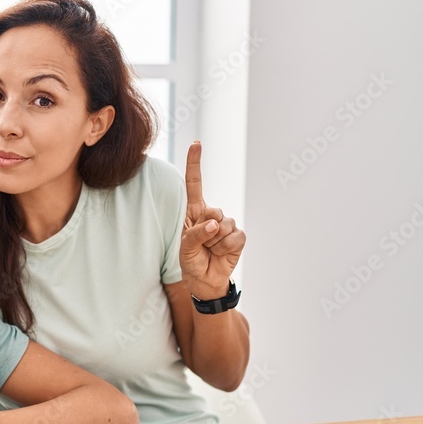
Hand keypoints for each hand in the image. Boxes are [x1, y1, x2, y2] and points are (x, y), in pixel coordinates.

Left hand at [179, 142, 246, 300]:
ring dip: (215, 243)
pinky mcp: (238, 236)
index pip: (195, 183)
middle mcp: (211, 214)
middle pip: (213, 211)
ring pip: (224, 226)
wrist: (204, 280)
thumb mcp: (184, 247)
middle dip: (205, 231)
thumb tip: (214, 224)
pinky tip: (221, 254)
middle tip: (201, 245)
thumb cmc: (190, 260)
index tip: (196, 143)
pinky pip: (235, 237)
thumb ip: (195, 234)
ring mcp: (226, 224)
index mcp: (194, 211)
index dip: (195, 163)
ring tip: (209, 250)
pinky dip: (226, 248)